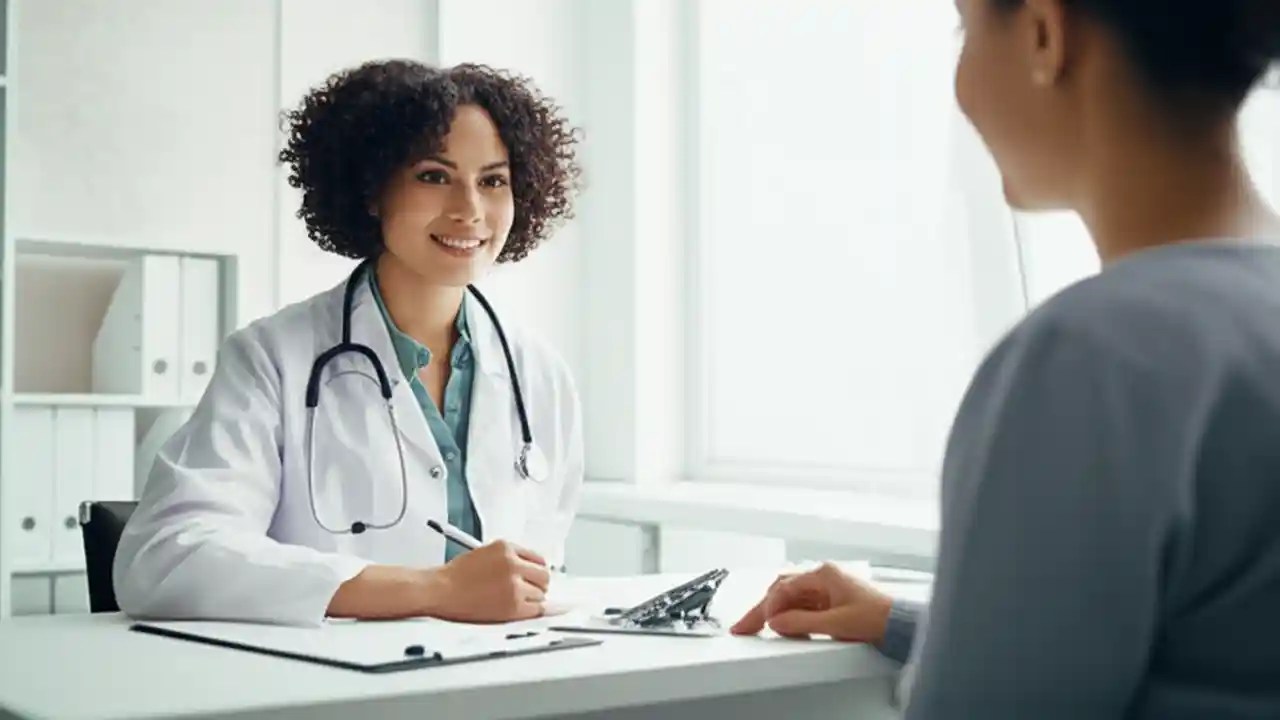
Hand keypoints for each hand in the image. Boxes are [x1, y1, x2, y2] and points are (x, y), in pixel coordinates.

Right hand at [424, 540, 551, 622]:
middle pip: (544, 576)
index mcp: (506, 548)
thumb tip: (529, 570)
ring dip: (532, 599)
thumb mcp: (485, 553)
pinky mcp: (512, 606)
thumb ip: (508, 558)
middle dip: (538, 584)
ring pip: (540, 594)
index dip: (536, 570)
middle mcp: (513, 564)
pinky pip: (535, 610)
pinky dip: (531, 611)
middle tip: (530, 591)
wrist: (440, 590)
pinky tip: (520, 610)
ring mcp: (514, 585)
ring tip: (517, 601)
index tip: (534, 576)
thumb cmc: (455, 575)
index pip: (537, 558)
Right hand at [730, 563, 893, 641]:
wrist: (903, 623)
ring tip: (758, 627)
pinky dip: (790, 616)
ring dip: (775, 613)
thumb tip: (776, 623)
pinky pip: (802, 605)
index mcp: (823, 574)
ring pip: (790, 597)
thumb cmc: (878, 616)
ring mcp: (826, 588)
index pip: (783, 588)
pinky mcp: (830, 600)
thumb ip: (802, 623)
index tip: (762, 624)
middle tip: (744, 626)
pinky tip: (784, 627)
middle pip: (782, 589)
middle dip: (762, 609)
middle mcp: (823, 577)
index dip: (769, 608)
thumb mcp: (836, 624)